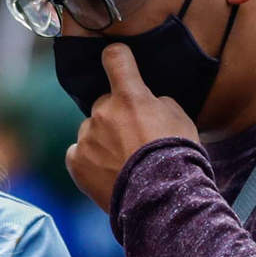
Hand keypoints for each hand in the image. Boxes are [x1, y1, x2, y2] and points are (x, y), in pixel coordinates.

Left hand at [65, 43, 198, 210]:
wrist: (161, 199)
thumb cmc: (177, 157)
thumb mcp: (180, 119)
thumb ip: (157, 104)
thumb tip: (147, 105)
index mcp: (130, 96)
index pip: (116, 58)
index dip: (117, 57)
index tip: (116, 59)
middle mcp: (103, 112)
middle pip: (105, 104)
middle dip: (116, 116)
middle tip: (134, 140)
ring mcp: (86, 137)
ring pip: (92, 131)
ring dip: (103, 141)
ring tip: (124, 164)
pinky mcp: (75, 161)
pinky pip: (78, 153)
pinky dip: (89, 161)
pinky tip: (108, 174)